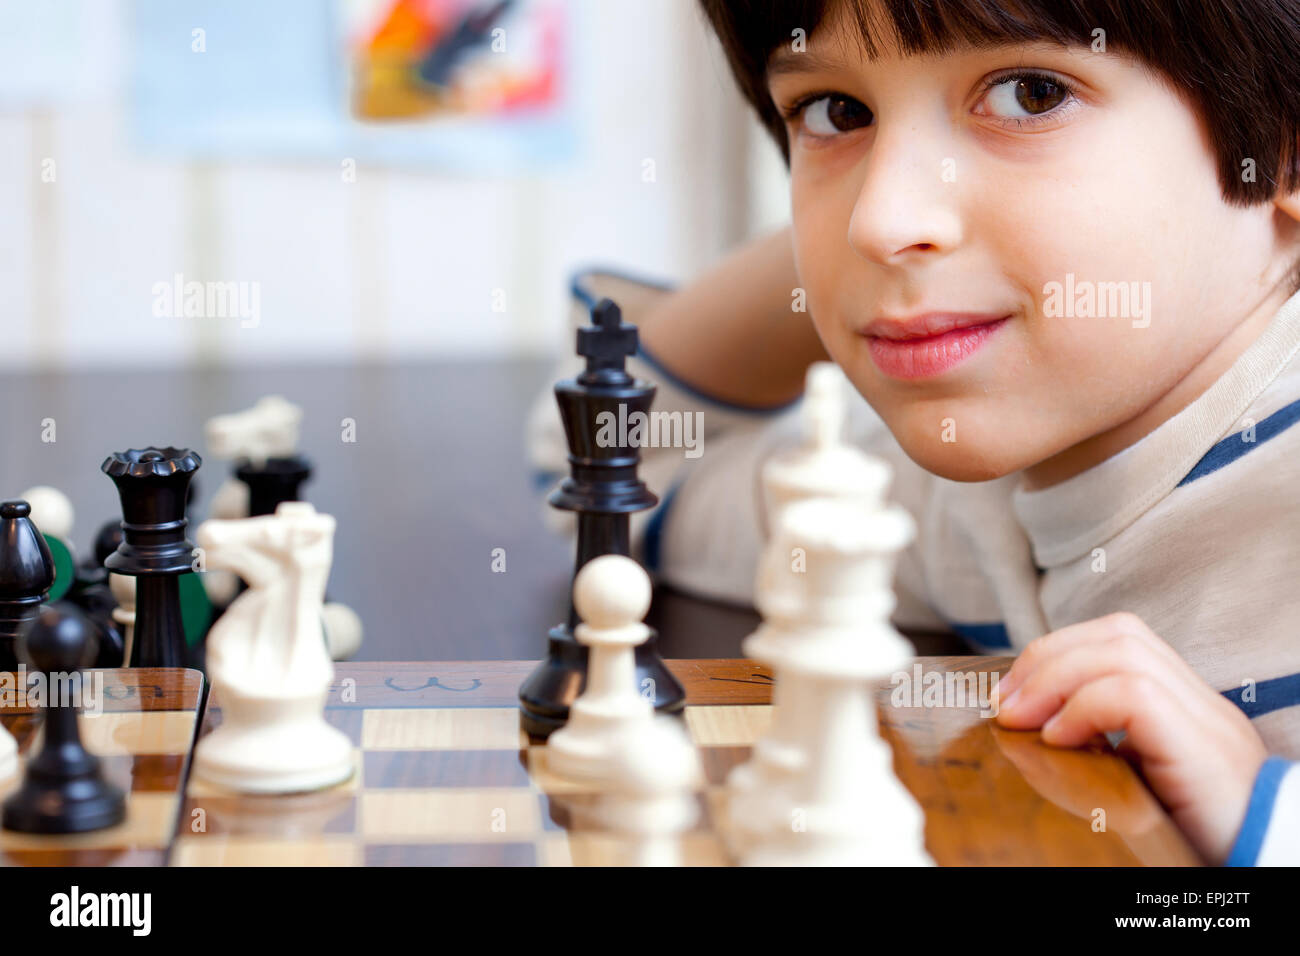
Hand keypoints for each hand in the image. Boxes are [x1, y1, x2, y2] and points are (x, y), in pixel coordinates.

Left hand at [996, 612, 1266, 863]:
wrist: (1254, 872)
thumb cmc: (1189, 841)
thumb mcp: (1133, 786)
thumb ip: (1097, 751)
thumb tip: (1026, 732)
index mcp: (1184, 709)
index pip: (1120, 641)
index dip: (1059, 652)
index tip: (1012, 692)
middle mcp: (1200, 704)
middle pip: (1119, 633)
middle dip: (1049, 655)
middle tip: (1005, 701)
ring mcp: (1207, 720)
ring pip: (1123, 650)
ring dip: (1055, 677)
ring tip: (1022, 718)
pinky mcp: (1202, 746)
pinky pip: (1132, 693)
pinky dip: (1082, 707)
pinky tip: (1057, 738)